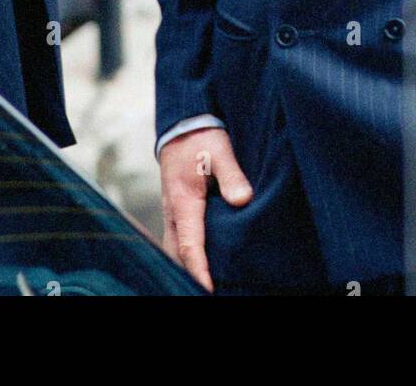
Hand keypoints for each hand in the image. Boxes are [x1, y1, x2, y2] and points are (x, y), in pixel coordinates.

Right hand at [160, 128, 252, 290]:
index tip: (209, 290)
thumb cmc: (201, 138)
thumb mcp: (220, 151)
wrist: (181, 124)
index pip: (190, 245)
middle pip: (177, 254)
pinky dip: (186, 255)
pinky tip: (202, 262)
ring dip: (187, 265)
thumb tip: (243, 200)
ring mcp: (172, 212)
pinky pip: (178, 239)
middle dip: (191, 275)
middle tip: (210, 291)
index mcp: (183, 202)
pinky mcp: (176, 209)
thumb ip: (231, 175)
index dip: (199, 270)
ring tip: (206, 283)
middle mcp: (173, 212)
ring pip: (174, 249)